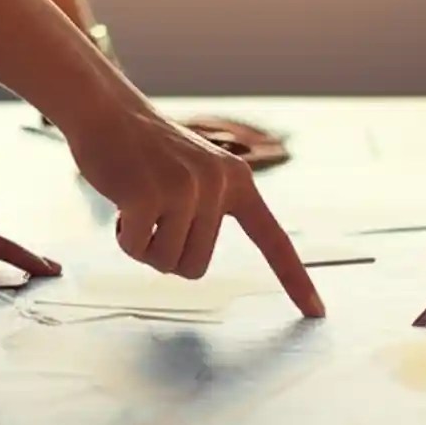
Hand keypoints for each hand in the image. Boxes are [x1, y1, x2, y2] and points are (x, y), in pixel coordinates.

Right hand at [63, 102, 324, 316]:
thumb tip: (194, 265)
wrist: (107, 111)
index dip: (295, 279)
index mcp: (238, 181)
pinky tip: (121, 203)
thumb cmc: (148, 153)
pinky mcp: (148, 196)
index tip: (318, 313)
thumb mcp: (197, 173)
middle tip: (153, 217)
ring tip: (138, 204)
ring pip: (167, 264)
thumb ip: (210, 211)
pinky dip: (124, 239)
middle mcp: (218, 184)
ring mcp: (185, 189)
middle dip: (169, 254)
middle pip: (197, 267)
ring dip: (144, 247)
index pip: (273, 240)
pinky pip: (137, 249)